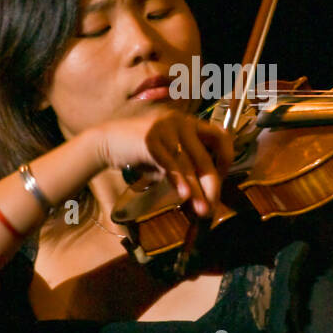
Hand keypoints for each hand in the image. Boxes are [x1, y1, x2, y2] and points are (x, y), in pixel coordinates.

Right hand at [95, 109, 234, 215]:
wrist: (107, 141)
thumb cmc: (141, 150)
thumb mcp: (169, 154)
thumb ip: (187, 165)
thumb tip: (207, 191)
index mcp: (189, 123)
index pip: (220, 135)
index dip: (226, 157)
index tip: (222, 178)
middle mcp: (181, 122)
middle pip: (205, 157)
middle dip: (212, 184)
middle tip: (213, 206)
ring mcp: (165, 128)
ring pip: (188, 164)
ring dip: (196, 191)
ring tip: (201, 210)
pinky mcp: (150, 139)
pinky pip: (169, 164)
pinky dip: (179, 181)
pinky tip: (184, 196)